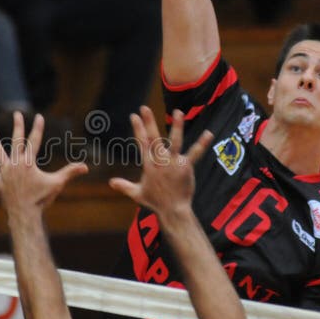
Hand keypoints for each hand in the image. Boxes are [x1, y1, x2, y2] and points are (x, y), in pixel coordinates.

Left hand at [0, 112, 87, 215]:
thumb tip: (86, 167)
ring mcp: (5, 172)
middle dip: (18, 126)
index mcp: (28, 162)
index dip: (38, 128)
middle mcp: (15, 163)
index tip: (39, 116)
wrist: (24, 214)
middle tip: (17, 113)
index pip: (35, 141)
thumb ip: (70, 172)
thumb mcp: (57, 184)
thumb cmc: (41, 199)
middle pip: (16, 141)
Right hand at [109, 107, 211, 224]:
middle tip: (144, 108)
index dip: (137, 128)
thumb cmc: (155, 202)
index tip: (134, 115)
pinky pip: (195, 154)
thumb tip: (111, 183)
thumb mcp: (137, 194)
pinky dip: (202, 144)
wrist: (172, 210)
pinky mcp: (186, 167)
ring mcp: (173, 163)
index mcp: (148, 165)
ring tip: (178, 112)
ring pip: (174, 142)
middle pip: (153, 138)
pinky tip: (208, 133)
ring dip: (177, 127)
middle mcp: (160, 161)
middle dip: (148, 122)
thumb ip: (124, 186)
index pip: (141, 143)